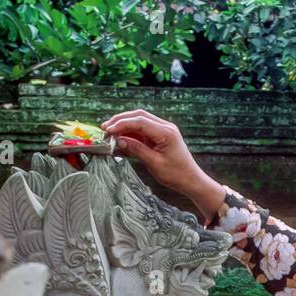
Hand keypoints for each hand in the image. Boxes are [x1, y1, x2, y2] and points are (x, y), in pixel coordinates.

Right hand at [99, 110, 225, 222]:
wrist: (191, 180)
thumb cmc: (176, 174)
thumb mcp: (154, 164)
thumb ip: (136, 150)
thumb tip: (119, 140)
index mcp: (166, 132)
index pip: (139, 121)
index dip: (122, 124)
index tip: (108, 131)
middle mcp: (165, 127)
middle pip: (139, 115)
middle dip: (120, 120)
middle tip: (105, 128)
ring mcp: (163, 129)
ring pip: (140, 120)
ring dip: (124, 125)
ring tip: (110, 132)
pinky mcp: (160, 135)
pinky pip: (143, 129)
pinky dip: (131, 132)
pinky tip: (120, 137)